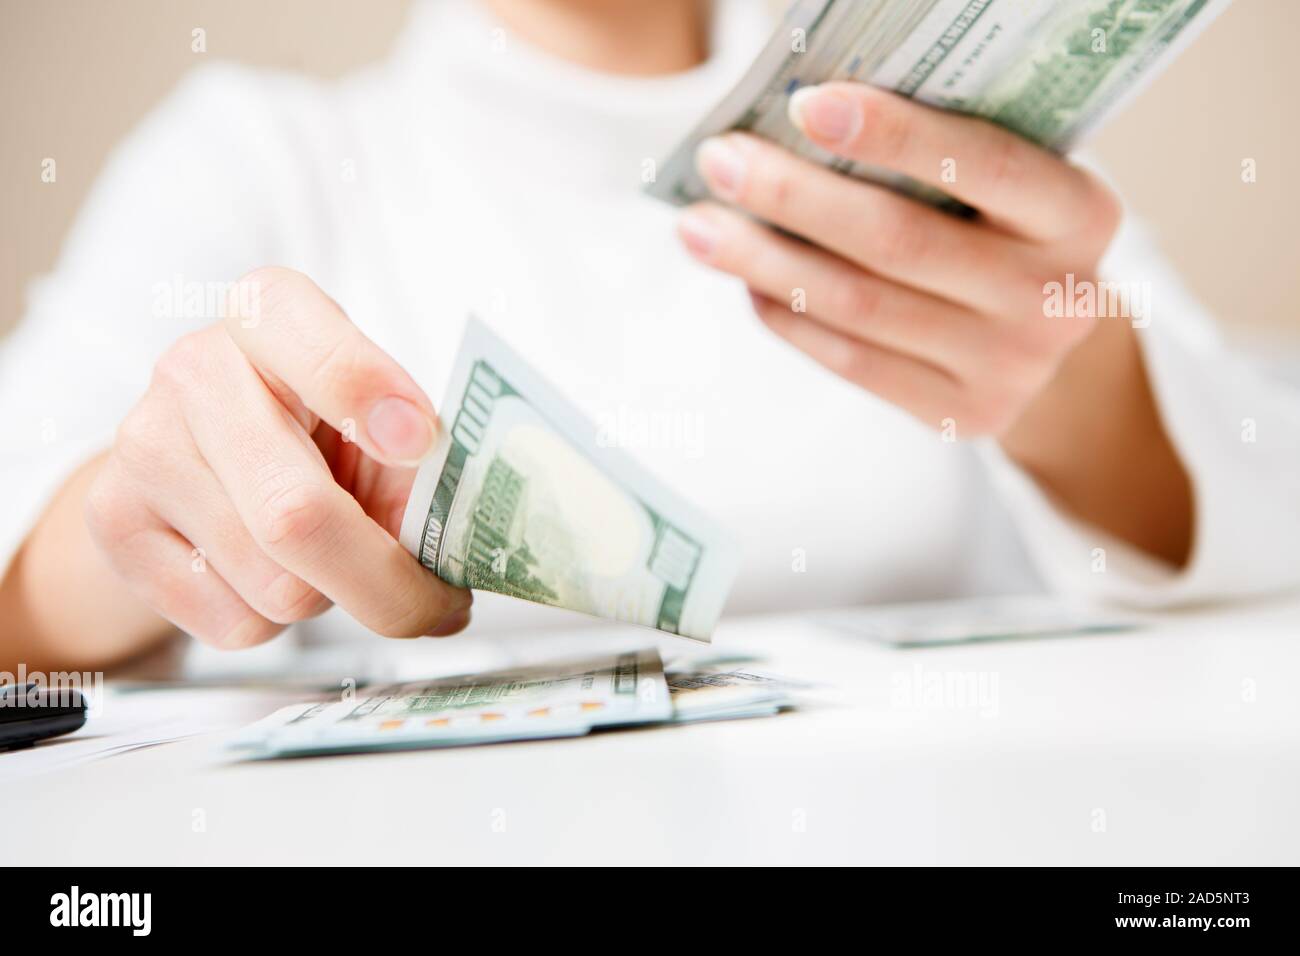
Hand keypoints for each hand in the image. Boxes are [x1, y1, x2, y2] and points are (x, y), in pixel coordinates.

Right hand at [84, 267, 471, 648]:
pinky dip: (276, 622)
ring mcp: (143, 443)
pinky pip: (235, 623)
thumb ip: (425, 468)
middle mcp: (196, 366)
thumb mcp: (381, 425)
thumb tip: (474, 547)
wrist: (196, 460)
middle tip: (437, 605)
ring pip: (275, 586)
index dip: (369, 395)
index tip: (417, 440)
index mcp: (275, 313)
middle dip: (388, 583)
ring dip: (330, 597)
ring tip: (326, 557)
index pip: (317, 346)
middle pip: (296, 514)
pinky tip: (267, 571)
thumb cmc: (318, 435)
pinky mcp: (114, 521)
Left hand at [676, 82, 1122, 437]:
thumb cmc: (1002, 228)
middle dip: (795, 198)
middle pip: (899, 242)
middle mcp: (1055, 297)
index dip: (893, 134)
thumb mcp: (998, 185)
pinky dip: (791, 318)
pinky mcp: (963, 416)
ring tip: (700, 228)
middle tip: (720, 163)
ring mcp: (1011, 367)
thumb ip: (931, 154)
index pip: (983, 164)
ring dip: (765, 262)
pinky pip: (853, 363)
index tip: (805, 105)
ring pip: (861, 308)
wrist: (1049, 332)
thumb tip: (800, 118)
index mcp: (1079, 214)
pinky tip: (748, 282)